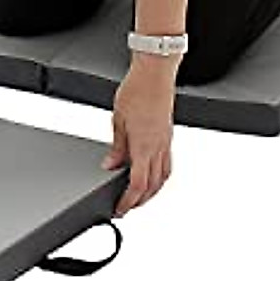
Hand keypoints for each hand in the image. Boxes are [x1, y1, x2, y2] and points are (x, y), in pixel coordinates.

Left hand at [101, 58, 177, 216]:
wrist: (155, 71)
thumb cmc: (137, 89)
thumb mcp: (118, 120)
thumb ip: (117, 147)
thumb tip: (110, 165)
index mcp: (144, 146)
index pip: (138, 184)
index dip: (128, 201)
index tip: (120, 208)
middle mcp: (159, 146)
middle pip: (153, 186)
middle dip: (140, 201)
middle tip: (127, 206)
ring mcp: (166, 141)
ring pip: (164, 176)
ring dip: (152, 191)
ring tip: (139, 196)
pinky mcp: (169, 134)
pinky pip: (168, 162)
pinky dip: (160, 175)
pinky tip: (152, 173)